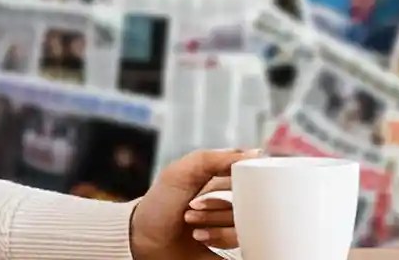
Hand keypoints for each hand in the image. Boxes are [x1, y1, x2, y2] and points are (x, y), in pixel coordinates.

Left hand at [130, 148, 258, 259]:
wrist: (142, 241)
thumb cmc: (158, 203)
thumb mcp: (182, 172)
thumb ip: (217, 158)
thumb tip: (256, 153)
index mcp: (222, 178)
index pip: (250, 173)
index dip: (247, 179)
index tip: (237, 183)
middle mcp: (229, 201)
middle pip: (249, 201)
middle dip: (220, 205)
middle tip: (194, 206)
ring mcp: (228, 225)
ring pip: (244, 223)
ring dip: (215, 222)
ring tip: (191, 223)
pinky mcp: (228, 246)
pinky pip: (243, 242)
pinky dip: (221, 238)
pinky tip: (201, 237)